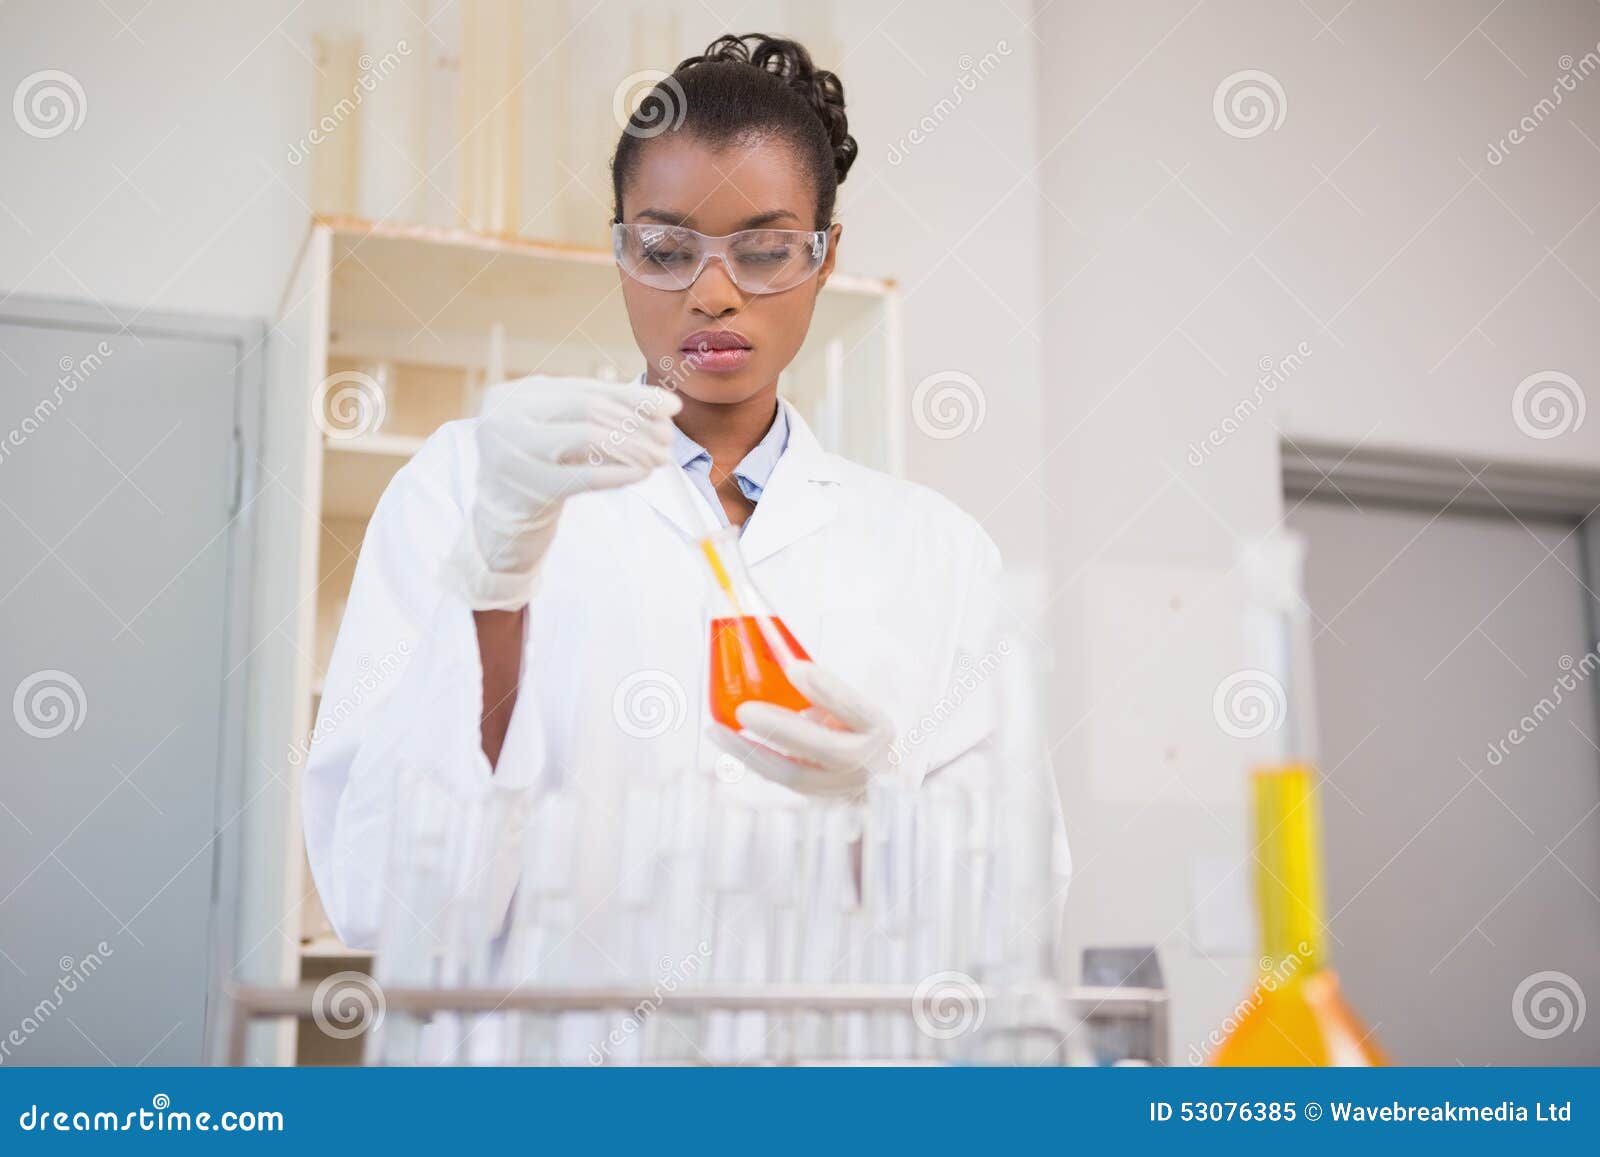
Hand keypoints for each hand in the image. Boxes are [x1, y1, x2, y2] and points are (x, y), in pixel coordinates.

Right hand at [446, 375, 680, 608]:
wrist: (502, 523)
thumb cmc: (542, 470)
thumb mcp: (565, 433)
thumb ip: (605, 414)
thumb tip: (666, 406)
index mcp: (517, 394)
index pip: (586, 388)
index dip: (632, 396)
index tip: (672, 407)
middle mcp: (505, 416)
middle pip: (589, 408)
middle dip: (636, 422)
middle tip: (668, 439)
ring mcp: (508, 452)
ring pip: (588, 436)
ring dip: (633, 446)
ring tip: (660, 458)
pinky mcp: (523, 489)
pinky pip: (582, 477)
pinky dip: (617, 474)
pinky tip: (640, 475)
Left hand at [707, 661, 896, 798]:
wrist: (866, 778)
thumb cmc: (851, 730)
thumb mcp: (849, 707)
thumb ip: (823, 692)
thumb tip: (783, 666)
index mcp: (876, 728)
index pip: (853, 708)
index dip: (825, 689)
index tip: (794, 668)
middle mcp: (864, 761)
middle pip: (821, 747)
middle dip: (779, 727)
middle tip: (744, 710)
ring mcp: (839, 786)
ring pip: (791, 772)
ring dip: (750, 751)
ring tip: (717, 731)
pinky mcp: (813, 797)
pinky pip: (779, 778)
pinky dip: (752, 759)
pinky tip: (728, 742)